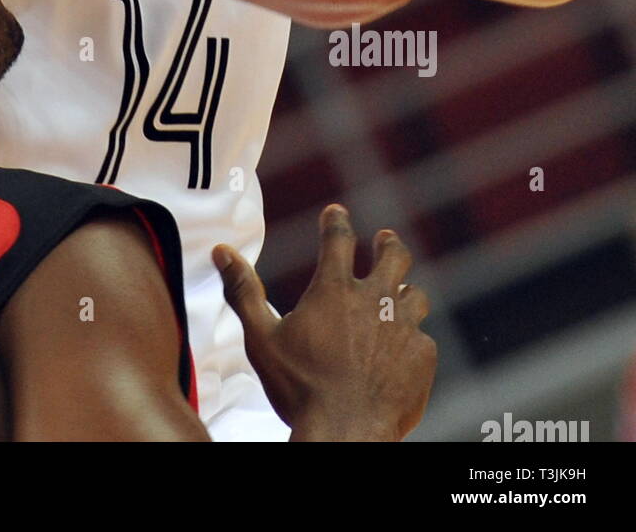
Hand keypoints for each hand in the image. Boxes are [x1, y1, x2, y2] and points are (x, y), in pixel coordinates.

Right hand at [213, 203, 435, 440]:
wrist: (346, 434)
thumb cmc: (299, 388)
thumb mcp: (261, 339)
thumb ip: (243, 291)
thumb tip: (222, 252)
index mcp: (334, 289)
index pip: (338, 237)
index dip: (336, 220)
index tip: (336, 212)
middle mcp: (375, 300)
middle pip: (394, 255)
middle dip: (389, 244)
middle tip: (386, 240)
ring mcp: (404, 327)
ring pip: (416, 296)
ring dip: (406, 294)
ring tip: (401, 297)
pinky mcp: (423, 356)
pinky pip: (423, 338)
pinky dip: (412, 340)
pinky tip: (402, 352)